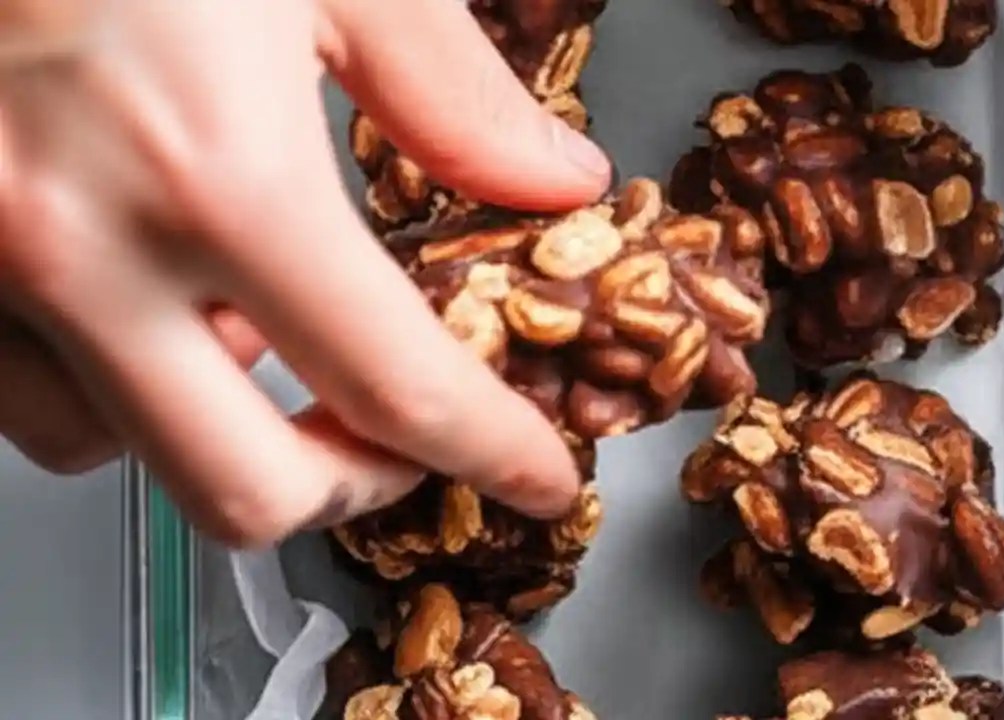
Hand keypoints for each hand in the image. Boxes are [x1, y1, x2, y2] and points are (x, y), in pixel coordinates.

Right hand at [0, 0, 611, 546]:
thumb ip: (453, 92)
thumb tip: (551, 180)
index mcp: (217, 168)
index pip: (397, 390)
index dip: (494, 451)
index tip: (536, 472)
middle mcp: (78, 245)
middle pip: (246, 493)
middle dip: (352, 484)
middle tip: (400, 442)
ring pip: (113, 452)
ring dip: (211, 422)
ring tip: (256, 333)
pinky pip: (16, 388)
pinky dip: (101, 377)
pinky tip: (141, 298)